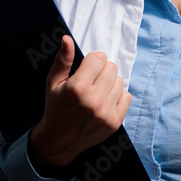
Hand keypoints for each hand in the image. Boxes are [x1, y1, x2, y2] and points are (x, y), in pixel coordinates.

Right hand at [28, 35, 131, 169]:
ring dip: (109, 83)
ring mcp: (105, 113)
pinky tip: (104, 102)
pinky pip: (127, 96)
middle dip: (101, 71)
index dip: (92, 61)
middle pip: (111, 67)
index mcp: (77, 87)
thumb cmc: (55, 107)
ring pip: (119, 81)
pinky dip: (118, 97)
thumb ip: (62, 60)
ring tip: (96, 92)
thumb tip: (67, 39)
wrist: (59, 141)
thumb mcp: (53, 82)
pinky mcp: (114, 122)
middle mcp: (93, 100)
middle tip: (90, 81)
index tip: (85, 69)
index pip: (99, 58)